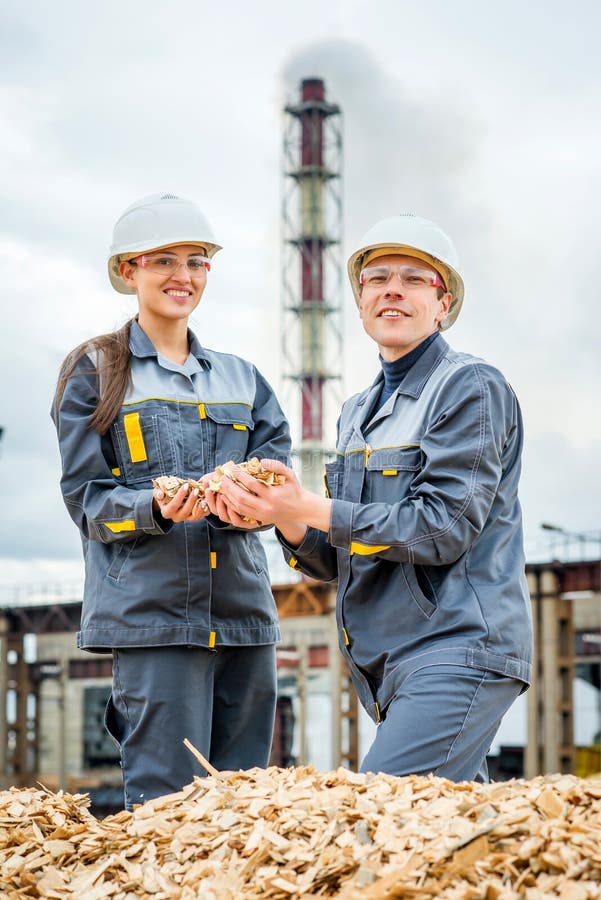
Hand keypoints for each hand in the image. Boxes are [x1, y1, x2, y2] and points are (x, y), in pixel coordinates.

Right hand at [153, 483, 208, 522]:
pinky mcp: (193, 517)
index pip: (174, 505)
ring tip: (204, 497)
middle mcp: (176, 517)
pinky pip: (201, 516)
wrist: (169, 501)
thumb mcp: (158, 492)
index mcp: (167, 512)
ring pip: (194, 516)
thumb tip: (160, 494)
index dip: (180, 495)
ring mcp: (185, 519)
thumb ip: (157, 493)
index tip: (186, 485)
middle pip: (185, 511)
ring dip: (200, 507)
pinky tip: (208, 501)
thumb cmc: (164, 494)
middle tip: (196, 489)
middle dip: (191, 500)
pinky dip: (205, 509)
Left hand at [211, 459, 328, 545]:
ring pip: (239, 506)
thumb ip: (277, 466)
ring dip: (228, 495)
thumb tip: (261, 462)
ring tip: (222, 485)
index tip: (232, 468)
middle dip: (230, 486)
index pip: (252, 484)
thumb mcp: (290, 474)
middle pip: (242, 497)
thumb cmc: (293, 489)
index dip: (240, 476)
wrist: (300, 509)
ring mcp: (261, 515)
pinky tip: (226, 496)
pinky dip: (231, 504)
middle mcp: (266, 507)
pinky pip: (240, 513)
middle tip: (223, 477)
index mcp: (273, 495)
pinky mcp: (258, 519)